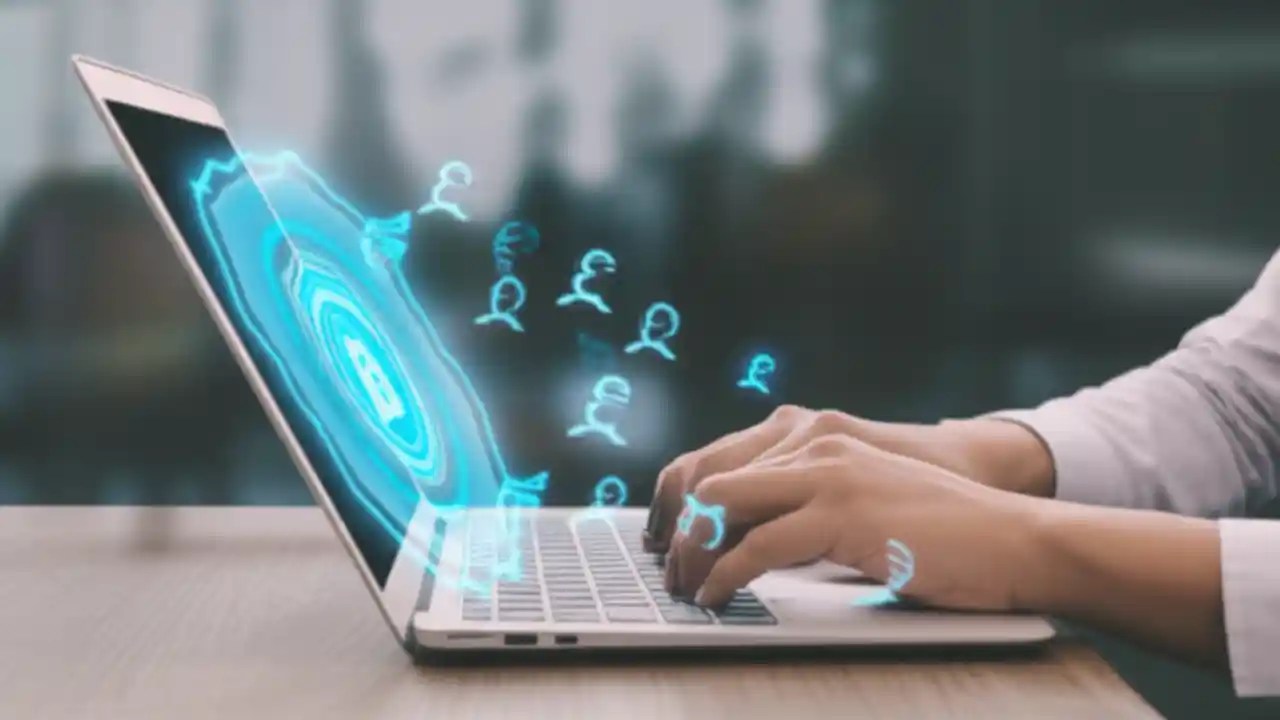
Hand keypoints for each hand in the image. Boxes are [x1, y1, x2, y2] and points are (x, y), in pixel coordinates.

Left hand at [658, 431, 1039, 609]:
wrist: (1014, 538)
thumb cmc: (944, 535)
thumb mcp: (861, 509)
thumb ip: (808, 512)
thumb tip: (749, 543)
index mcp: (818, 441)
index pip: (724, 462)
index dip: (685, 505)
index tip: (670, 543)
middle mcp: (816, 446)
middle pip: (712, 478)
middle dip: (679, 527)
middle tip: (670, 571)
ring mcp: (829, 474)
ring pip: (723, 506)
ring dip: (694, 554)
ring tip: (686, 589)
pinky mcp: (842, 513)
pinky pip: (757, 544)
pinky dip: (726, 574)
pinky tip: (717, 595)